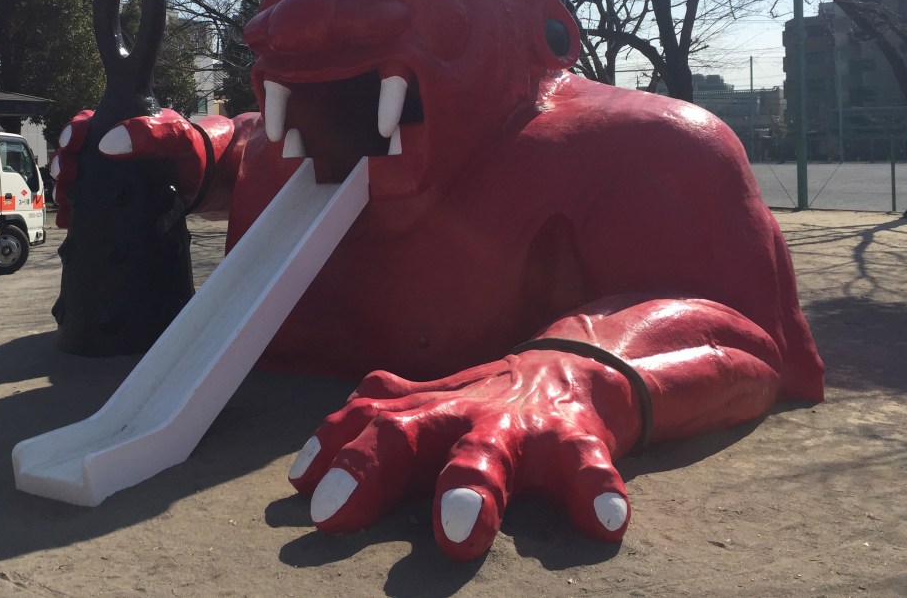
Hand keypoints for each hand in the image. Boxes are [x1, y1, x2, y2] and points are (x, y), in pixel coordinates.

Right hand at [50, 109, 208, 226]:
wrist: (208, 184)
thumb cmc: (192, 151)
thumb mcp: (177, 135)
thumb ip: (150, 134)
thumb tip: (109, 144)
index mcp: (121, 127)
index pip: (88, 124)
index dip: (74, 131)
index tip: (71, 143)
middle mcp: (110, 150)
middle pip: (74, 153)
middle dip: (64, 163)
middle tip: (67, 175)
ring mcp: (111, 176)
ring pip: (76, 179)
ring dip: (65, 188)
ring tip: (65, 200)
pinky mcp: (115, 200)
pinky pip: (88, 204)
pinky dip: (75, 212)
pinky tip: (67, 222)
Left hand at [286, 351, 642, 560]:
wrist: (575, 369)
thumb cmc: (482, 407)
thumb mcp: (424, 410)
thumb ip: (370, 433)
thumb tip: (302, 476)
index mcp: (418, 414)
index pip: (362, 427)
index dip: (332, 457)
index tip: (305, 498)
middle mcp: (457, 417)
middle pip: (404, 435)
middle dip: (368, 472)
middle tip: (334, 516)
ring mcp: (516, 430)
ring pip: (486, 455)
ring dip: (469, 489)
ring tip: (459, 536)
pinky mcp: (577, 443)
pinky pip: (587, 467)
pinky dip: (596, 490)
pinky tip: (604, 522)